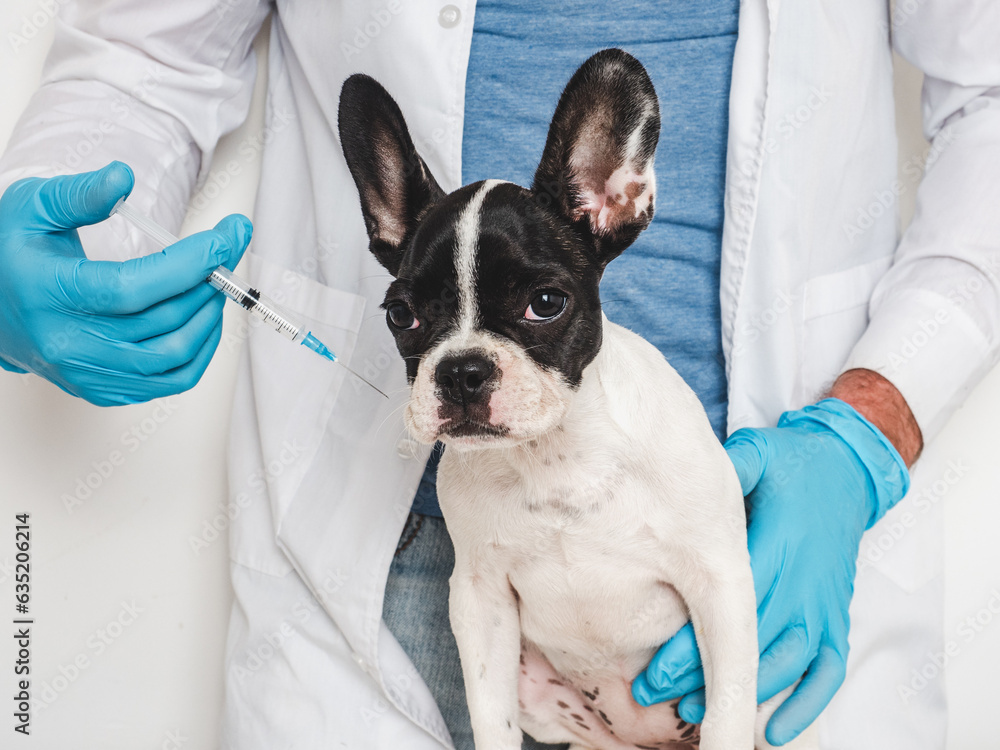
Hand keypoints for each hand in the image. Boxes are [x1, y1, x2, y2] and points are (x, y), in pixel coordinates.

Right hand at [0, 161, 251, 404]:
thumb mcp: (34, 208)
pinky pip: (171, 381)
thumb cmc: (13, 253)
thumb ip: (80, 194)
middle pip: (162, 322)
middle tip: (228, 249)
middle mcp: (67, 342)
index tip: (225, 237)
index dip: (188, 263)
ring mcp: (87, 373)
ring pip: (174, 356)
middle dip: (210, 281)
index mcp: (48, 292)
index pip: (132, 287)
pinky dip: (201, 350)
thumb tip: (123, 177)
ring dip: (209, 316)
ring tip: (216, 281)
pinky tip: (205, 318)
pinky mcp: (104, 389)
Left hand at [632, 398, 909, 744]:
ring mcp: (824, 601)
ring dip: (745, 692)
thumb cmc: (789, 464)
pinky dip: (806, 703)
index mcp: (781, 538)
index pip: (735, 598)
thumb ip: (723, 472)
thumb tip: (673, 483)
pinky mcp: (836, 615)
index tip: (656, 667)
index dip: (696, 638)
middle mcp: (806, 576)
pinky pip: (828, 669)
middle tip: (655, 694)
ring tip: (696, 711)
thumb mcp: (755, 455)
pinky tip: (772, 730)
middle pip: (755, 636)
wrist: (847, 470)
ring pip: (788, 660)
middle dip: (704, 673)